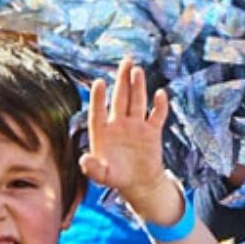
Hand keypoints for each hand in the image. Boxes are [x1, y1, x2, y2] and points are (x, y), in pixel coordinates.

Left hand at [78, 58, 171, 202]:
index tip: (99, 82)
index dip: (99, 98)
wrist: (139, 182)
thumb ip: (92, 168)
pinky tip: (160, 94)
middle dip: (122, 80)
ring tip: (137, 70)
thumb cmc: (116, 177)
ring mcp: (136, 126)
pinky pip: (157, 116)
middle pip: (120, 98)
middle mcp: (119, 124)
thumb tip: (84, 159)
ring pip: (137, 102)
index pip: (99, 111)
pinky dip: (159, 106)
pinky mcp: (152, 131)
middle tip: (125, 61)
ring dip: (137, 87)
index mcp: (102, 132)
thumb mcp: (102, 176)